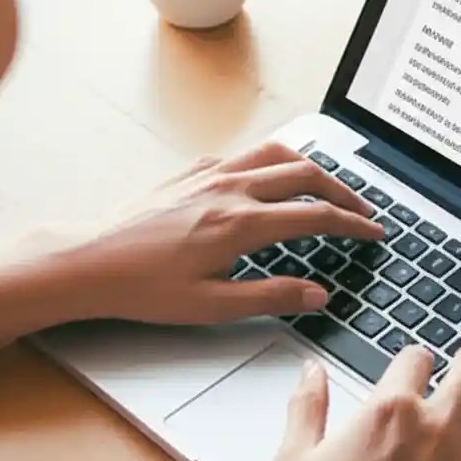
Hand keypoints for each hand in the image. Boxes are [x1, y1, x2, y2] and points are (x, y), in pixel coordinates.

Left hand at [62, 141, 383, 323]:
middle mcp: (231, 189)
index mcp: (241, 224)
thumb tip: (317, 294)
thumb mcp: (212, 306)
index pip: (316, 216)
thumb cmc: (142, 288)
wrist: (87, 262)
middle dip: (343, 191)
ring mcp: (210, 175)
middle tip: (362, 209)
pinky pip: (243, 155)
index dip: (353, 224)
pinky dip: (269, 161)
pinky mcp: (190, 173)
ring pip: (277, 153)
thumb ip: (272, 297)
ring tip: (327, 185)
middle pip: (306, 175)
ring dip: (311, 167)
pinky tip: (269, 178)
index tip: (373, 231)